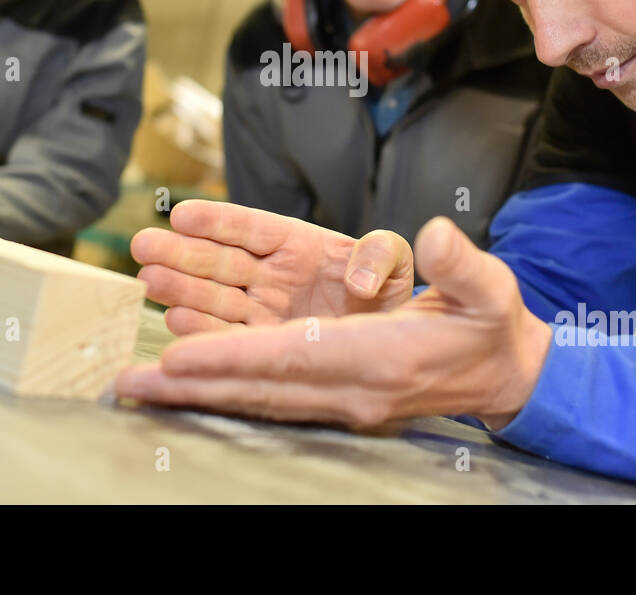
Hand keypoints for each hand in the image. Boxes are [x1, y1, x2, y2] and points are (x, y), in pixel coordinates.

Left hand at [117, 216, 549, 430]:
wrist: (504, 374)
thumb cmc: (490, 322)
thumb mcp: (489, 287)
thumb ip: (459, 263)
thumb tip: (433, 233)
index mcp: (384, 359)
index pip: (296, 357)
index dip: (234, 357)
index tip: (178, 357)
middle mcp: (354, 388)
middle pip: (260, 386)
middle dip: (194, 384)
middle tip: (131, 382)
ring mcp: (344, 401)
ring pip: (257, 396)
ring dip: (198, 391)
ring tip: (140, 387)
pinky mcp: (339, 401)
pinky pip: (271, 397)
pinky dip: (227, 390)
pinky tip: (190, 384)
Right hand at [132, 199, 415, 335]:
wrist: (396, 338)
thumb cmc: (391, 289)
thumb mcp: (395, 262)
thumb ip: (382, 255)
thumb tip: (361, 278)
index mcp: (299, 243)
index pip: (252, 227)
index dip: (217, 221)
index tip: (181, 214)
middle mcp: (273, 275)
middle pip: (220, 260)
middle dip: (180, 253)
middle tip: (142, 246)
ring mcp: (264, 310)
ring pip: (214, 296)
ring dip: (179, 290)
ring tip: (148, 282)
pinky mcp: (264, 344)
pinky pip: (228, 335)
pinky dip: (201, 330)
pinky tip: (175, 321)